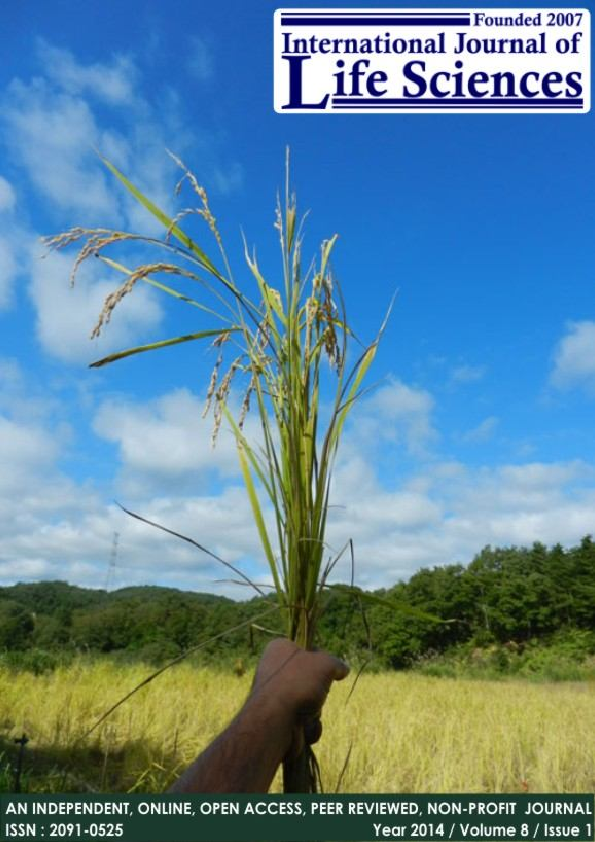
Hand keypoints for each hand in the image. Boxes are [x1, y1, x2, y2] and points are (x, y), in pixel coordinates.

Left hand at [250, 638, 348, 756]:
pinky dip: (309, 727)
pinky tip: (304, 728)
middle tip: (318, 692)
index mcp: (279, 649)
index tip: (326, 666)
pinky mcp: (277, 720)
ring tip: (309, 713)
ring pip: (309, 702)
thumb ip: (336, 663)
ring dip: (316, 711)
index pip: (306, 649)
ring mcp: (274, 697)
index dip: (319, 658)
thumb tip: (343, 669)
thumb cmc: (298, 683)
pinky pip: (303, 722)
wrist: (273, 721)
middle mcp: (273, 671)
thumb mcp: (325, 663)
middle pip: (310, 679)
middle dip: (320, 691)